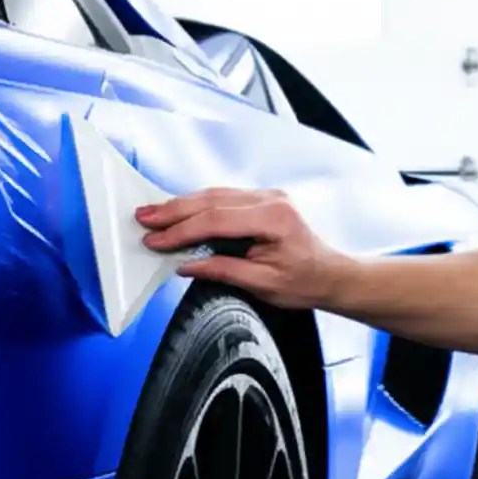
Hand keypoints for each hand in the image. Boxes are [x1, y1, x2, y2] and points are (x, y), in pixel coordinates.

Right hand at [136, 188, 355, 309]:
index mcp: (274, 218)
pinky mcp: (262, 200)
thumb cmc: (306, 281)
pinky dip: (197, 205)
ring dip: (182, 204)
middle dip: (174, 210)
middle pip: (212, 200)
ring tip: (154, 214)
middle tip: (144, 218)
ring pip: (214, 194)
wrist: (333, 275)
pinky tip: (179, 211)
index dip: (182, 230)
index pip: (217, 220)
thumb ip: (223, 270)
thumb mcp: (264, 284)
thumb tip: (186, 264)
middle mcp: (271, 200)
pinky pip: (224, 197)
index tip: (156, 240)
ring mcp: (267, 196)